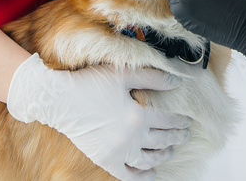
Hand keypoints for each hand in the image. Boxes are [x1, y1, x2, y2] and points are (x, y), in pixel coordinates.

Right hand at [6, 54, 189, 179]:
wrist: (59, 99)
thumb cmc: (90, 83)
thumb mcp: (124, 74)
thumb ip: (153, 77)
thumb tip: (178, 81)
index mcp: (138, 116)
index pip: (168, 121)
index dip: (180, 121)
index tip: (186, 121)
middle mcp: (131, 137)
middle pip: (162, 141)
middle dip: (176, 138)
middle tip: (184, 135)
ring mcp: (118, 152)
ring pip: (149, 160)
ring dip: (163, 156)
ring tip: (170, 151)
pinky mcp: (105, 160)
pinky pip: (128, 175)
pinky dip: (141, 177)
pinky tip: (150, 174)